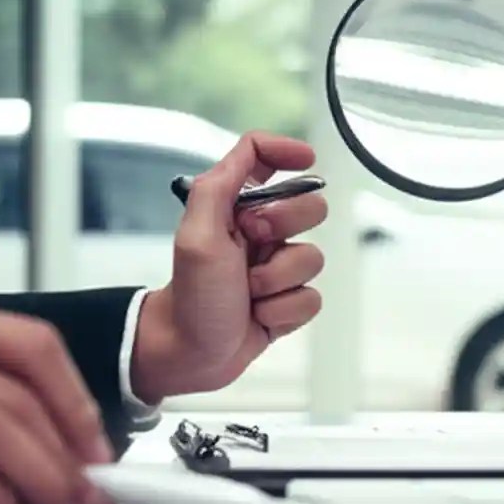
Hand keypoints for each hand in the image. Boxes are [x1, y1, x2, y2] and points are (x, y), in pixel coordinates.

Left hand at [131, 131, 326, 400]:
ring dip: (279, 281)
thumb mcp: (197, 235)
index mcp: (233, 207)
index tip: (305, 160)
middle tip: (253, 245)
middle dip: (285, 229)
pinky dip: (285, 311)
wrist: (190, 354)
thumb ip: (218, 188)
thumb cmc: (191, 296)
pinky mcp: (287, 300)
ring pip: (313, 257)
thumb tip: (253, 148)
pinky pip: (312, 297)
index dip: (286, 151)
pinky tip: (260, 316)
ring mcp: (275, 267)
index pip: (261, 158)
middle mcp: (258, 233)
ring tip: (249, 294)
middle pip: (308, 206)